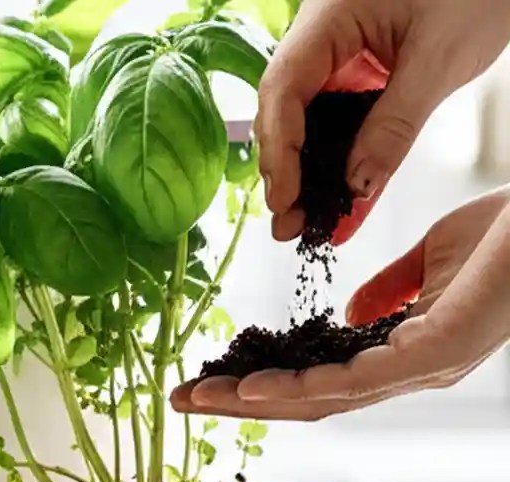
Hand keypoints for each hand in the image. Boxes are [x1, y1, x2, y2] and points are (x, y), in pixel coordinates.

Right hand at [171, 187, 509, 419]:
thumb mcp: (435, 257)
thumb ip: (391, 288)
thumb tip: (351, 311)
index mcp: (409, 349)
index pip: (322, 378)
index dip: (262, 383)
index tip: (211, 378)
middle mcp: (414, 371)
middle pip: (313, 401)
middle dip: (242, 403)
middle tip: (183, 400)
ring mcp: (426, 367)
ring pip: (326, 400)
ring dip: (257, 403)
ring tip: (204, 399)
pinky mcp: (439, 352)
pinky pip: (357, 381)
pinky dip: (300, 387)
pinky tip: (256, 387)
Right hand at [257, 0, 509, 241]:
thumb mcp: (439, 58)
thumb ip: (395, 123)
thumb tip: (356, 184)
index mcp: (326, 20)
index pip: (284, 90)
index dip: (279, 149)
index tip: (285, 198)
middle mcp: (323, 40)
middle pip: (286, 112)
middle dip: (287, 172)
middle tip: (289, 225)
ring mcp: (341, 58)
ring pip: (311, 124)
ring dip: (311, 175)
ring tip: (311, 224)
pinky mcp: (363, 75)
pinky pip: (345, 125)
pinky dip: (345, 163)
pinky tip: (344, 204)